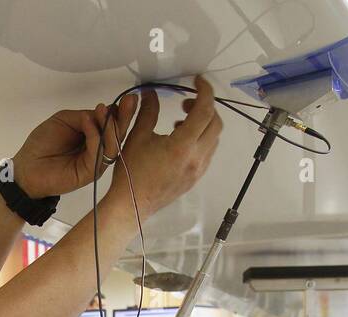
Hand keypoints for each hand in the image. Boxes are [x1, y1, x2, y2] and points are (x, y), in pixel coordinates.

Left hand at [11, 97, 137, 198]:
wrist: (27, 166)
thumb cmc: (43, 143)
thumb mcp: (65, 120)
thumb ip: (86, 117)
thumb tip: (106, 111)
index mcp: (94, 136)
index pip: (113, 124)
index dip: (121, 111)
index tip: (128, 97)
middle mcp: (99, 149)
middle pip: (118, 134)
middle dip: (125, 116)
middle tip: (131, 100)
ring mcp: (96, 162)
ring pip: (113, 144)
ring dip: (111, 125)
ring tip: (104, 109)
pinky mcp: (90, 172)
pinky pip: (98, 152)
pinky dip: (95, 135)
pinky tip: (88, 121)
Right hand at [106, 76, 221, 216]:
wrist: (132, 204)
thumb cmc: (132, 173)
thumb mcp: (137, 137)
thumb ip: (148, 111)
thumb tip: (151, 93)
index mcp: (182, 146)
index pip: (205, 111)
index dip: (204, 91)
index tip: (198, 81)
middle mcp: (196, 158)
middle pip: (215, 123)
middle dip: (205, 107)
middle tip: (186, 102)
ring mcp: (198, 170)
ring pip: (214, 138)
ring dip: (204, 124)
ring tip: (181, 122)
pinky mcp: (196, 177)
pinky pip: (208, 152)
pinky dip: (201, 139)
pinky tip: (182, 140)